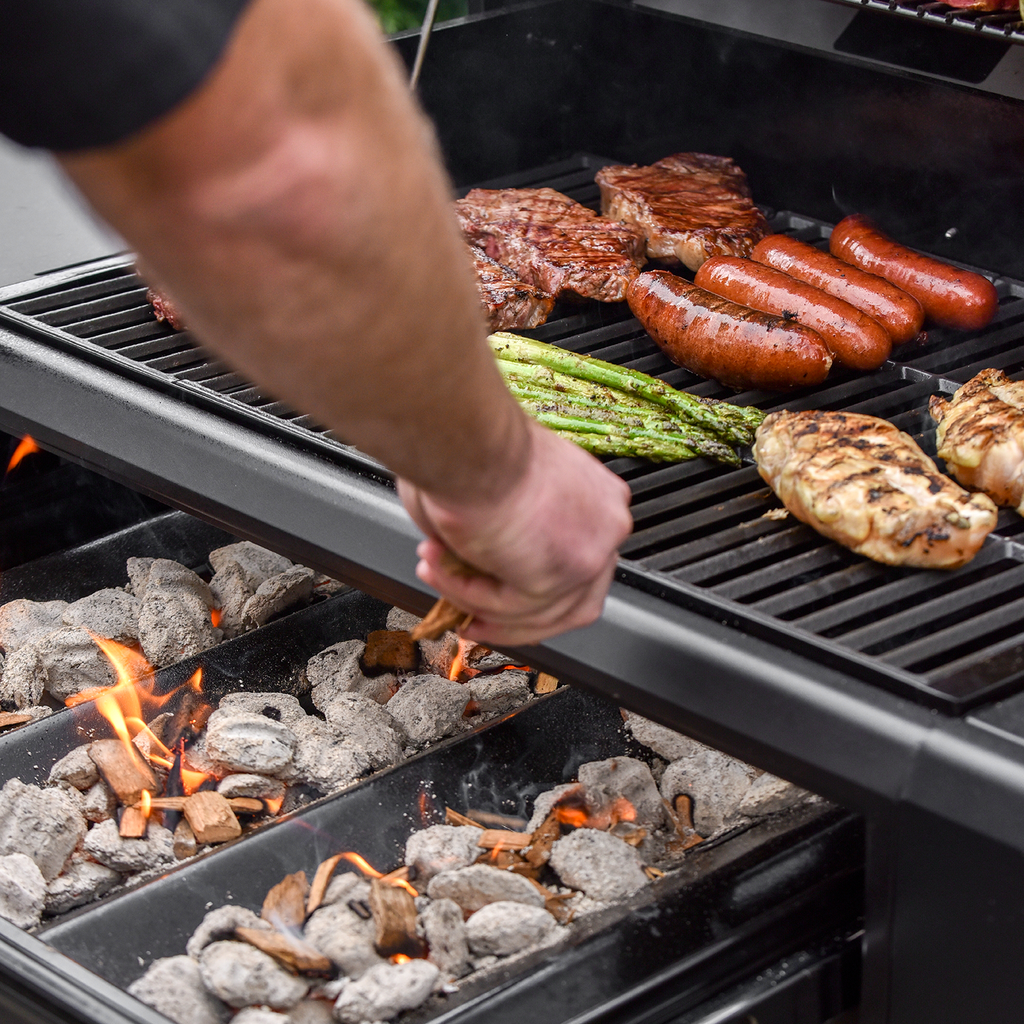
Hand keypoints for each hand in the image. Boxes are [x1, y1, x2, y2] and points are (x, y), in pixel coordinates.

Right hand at [397, 420, 632, 646]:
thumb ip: (506, 533)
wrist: (466, 441)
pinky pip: (509, 607)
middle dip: (510, 613)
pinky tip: (437, 568)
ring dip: (477, 600)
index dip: (531, 585)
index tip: (493, 586)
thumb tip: (475, 560)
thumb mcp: (503, 489)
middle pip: (570, 600)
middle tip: (468, 612)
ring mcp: (590, 555)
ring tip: (434, 573)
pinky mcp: (560, 578)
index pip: (581, 562)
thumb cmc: (472, 444)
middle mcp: (607, 525)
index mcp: (598, 495)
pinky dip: (466, 593)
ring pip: (536, 611)